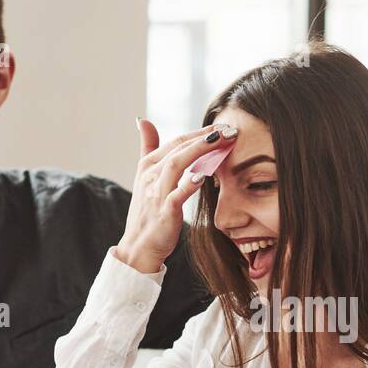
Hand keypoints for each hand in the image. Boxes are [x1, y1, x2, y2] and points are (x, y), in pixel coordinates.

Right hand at [115, 118, 237, 273]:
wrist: (138, 246)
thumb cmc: (147, 212)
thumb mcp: (144, 176)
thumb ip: (146, 147)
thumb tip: (142, 120)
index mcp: (148, 165)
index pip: (177, 141)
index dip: (200, 132)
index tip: (223, 126)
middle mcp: (151, 176)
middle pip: (179, 148)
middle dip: (204, 136)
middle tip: (229, 129)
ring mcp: (156, 194)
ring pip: (177, 165)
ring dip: (199, 151)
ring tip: (221, 142)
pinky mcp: (164, 213)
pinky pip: (176, 195)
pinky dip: (189, 184)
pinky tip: (203, 176)